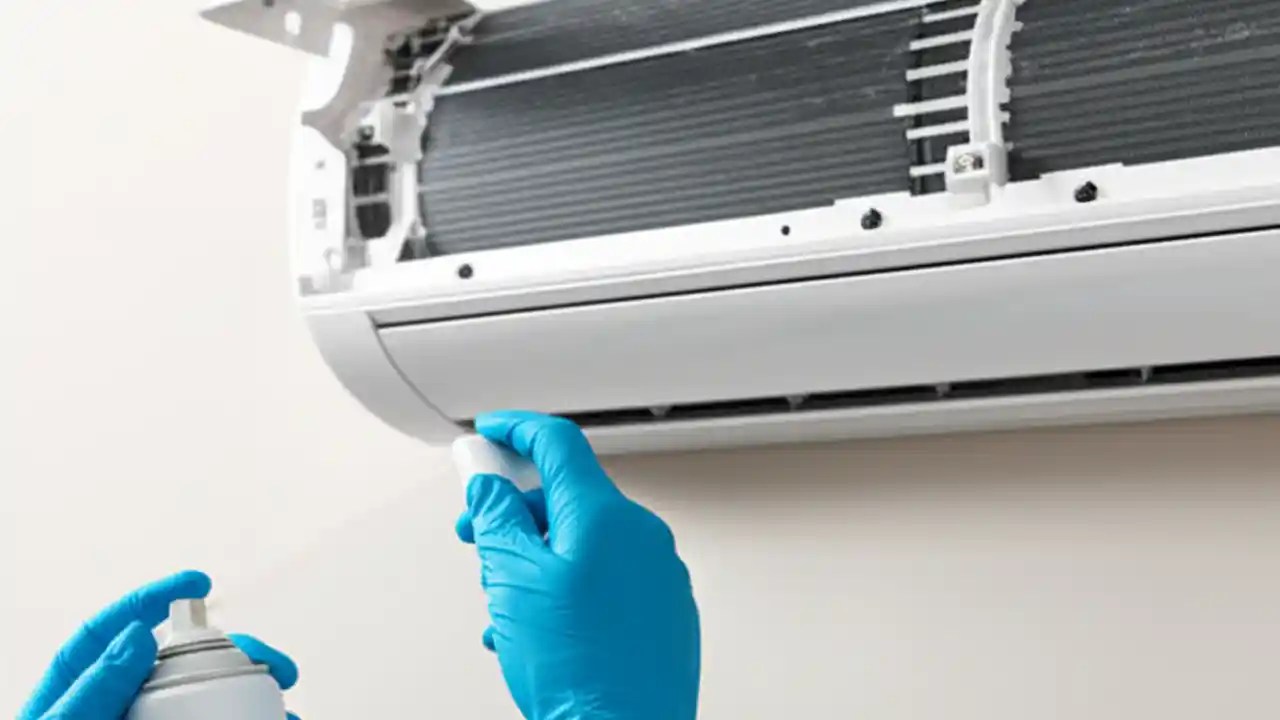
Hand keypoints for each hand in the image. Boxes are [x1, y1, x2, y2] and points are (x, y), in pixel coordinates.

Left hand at [19, 571, 299, 719]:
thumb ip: (90, 693)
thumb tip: (135, 637)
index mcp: (76, 697)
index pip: (112, 633)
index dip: (154, 599)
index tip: (200, 583)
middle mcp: (118, 713)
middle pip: (180, 665)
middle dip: (238, 654)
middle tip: (276, 665)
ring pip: (208, 704)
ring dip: (256, 699)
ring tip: (289, 713)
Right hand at [456, 411, 700, 719]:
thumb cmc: (578, 669)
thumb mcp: (512, 580)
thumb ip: (496, 520)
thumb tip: (487, 486)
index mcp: (607, 516)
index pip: (558, 444)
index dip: (515, 430)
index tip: (490, 432)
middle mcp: (643, 537)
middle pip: (567, 499)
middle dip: (513, 514)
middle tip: (476, 533)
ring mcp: (659, 576)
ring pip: (583, 545)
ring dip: (533, 560)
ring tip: (504, 604)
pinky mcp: (664, 613)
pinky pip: (607, 580)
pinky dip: (566, 589)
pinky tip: (535, 627)